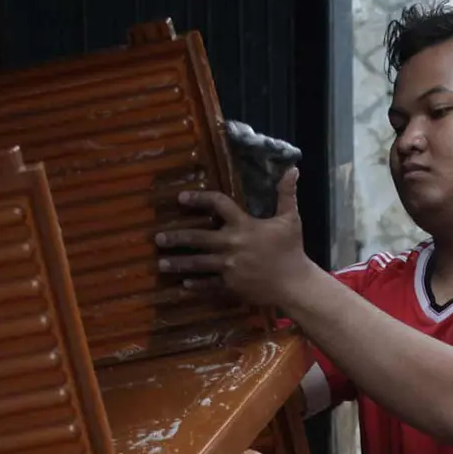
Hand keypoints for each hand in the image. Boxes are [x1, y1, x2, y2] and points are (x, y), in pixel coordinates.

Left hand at [156, 167, 311, 307]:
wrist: (294, 284)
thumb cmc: (292, 250)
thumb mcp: (290, 219)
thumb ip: (286, 194)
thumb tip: (293, 168)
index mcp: (244, 225)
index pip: (218, 205)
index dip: (199, 199)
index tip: (181, 197)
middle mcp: (231, 245)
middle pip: (198, 238)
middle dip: (176, 237)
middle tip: (158, 238)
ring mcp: (228, 267)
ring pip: (198, 264)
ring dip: (178, 263)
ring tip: (161, 263)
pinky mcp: (230, 285)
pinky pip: (209, 285)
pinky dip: (196, 285)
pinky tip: (183, 284)